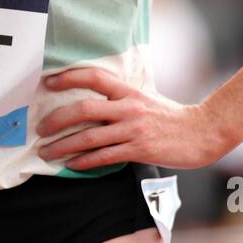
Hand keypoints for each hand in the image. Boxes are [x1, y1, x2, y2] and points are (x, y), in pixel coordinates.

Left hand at [36, 66, 218, 170]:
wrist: (202, 132)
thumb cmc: (172, 117)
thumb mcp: (146, 98)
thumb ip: (122, 98)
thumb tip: (95, 101)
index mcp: (129, 91)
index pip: (95, 77)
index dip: (69, 77)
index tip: (48, 83)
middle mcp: (128, 108)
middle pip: (84, 109)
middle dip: (57, 119)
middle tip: (40, 128)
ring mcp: (133, 129)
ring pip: (89, 137)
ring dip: (63, 146)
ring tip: (47, 152)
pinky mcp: (139, 150)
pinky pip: (105, 157)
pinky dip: (84, 162)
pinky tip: (71, 165)